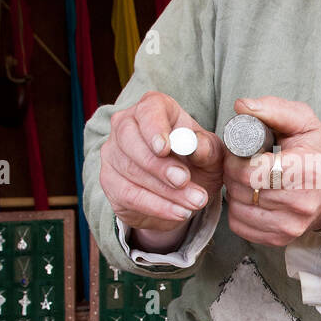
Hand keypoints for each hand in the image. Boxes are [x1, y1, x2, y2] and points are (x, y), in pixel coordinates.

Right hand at [99, 92, 224, 234]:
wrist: (183, 191)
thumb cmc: (197, 161)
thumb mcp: (211, 154)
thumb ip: (206, 148)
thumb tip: (197, 146)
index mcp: (154, 107)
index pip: (148, 110)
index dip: (154, 128)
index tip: (165, 148)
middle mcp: (126, 125)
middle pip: (131, 140)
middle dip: (159, 165)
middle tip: (184, 180)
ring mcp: (113, 153)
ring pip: (130, 171)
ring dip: (164, 191)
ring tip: (194, 202)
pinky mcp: (110, 181)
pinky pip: (128, 195)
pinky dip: (156, 206)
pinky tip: (178, 213)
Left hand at [223, 97, 320, 247]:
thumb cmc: (318, 153)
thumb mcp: (304, 123)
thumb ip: (274, 109)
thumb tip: (241, 107)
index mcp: (305, 171)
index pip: (251, 170)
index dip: (236, 158)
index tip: (241, 152)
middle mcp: (299, 204)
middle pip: (241, 188)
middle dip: (233, 172)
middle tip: (241, 163)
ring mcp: (290, 225)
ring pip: (237, 207)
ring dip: (235, 191)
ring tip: (248, 180)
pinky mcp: (279, 238)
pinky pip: (240, 225)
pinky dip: (238, 210)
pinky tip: (250, 197)